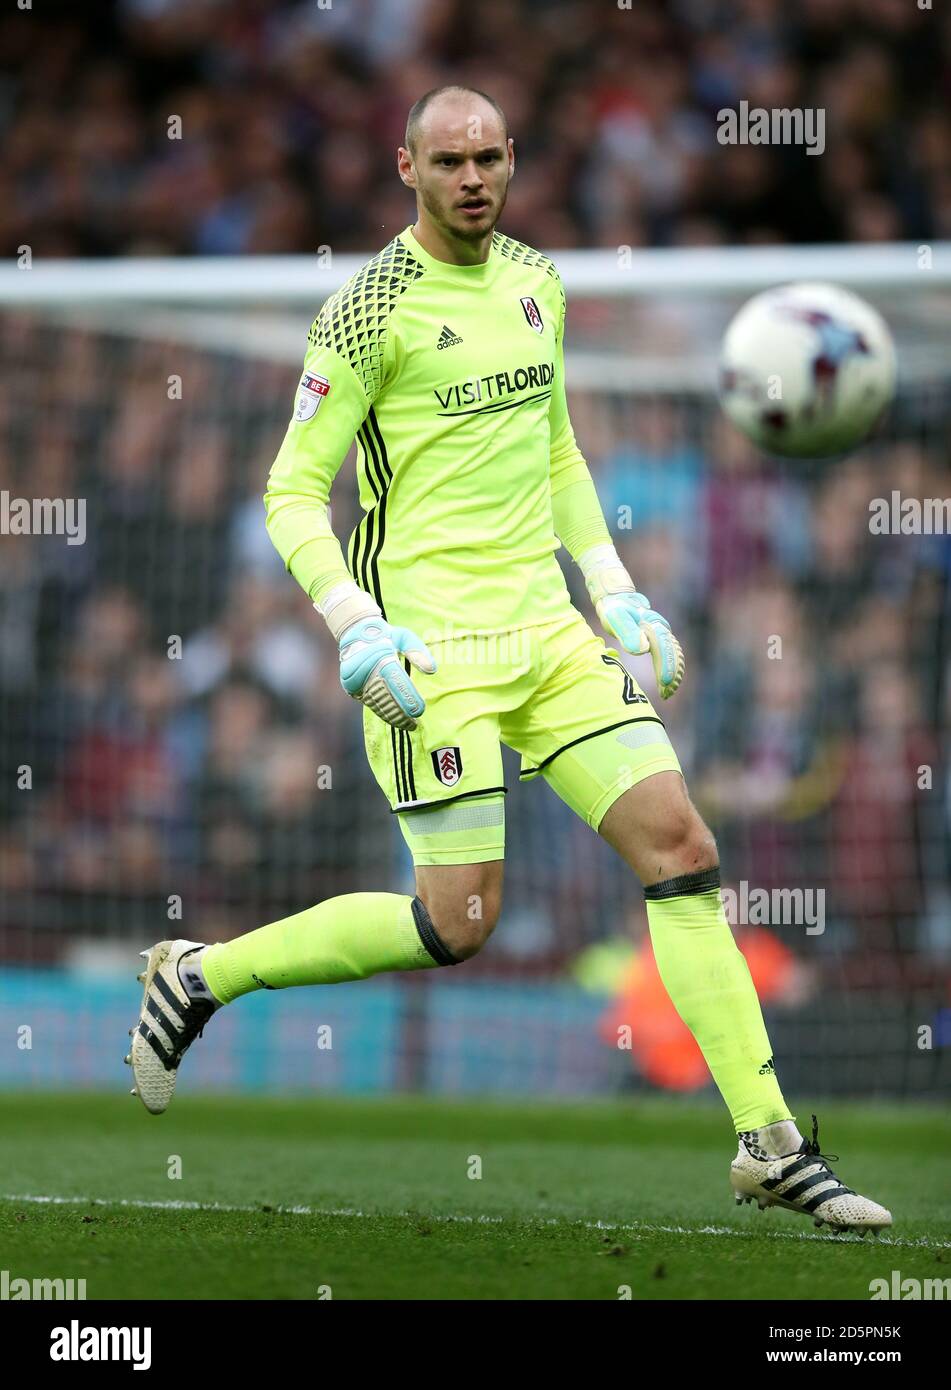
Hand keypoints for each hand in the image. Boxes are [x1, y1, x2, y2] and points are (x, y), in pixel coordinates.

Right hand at [338, 614, 435, 730]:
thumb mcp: (404, 636)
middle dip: (400, 713)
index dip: (407, 697)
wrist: (354, 633)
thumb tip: (432, 670)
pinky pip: (369, 702)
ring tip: (407, 725)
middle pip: (385, 697)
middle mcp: (365, 669)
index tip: (419, 711)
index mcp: (380, 655)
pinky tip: (393, 719)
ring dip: (391, 716)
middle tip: (414, 724)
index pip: (396, 681)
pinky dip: (381, 712)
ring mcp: (355, 679)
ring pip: (376, 703)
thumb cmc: (385, 635)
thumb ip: (418, 652)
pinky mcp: (351, 687)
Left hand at [580, 545, 684, 699]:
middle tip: (666, 693)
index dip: (666, 666)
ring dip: (674, 673)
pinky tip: (668, 682)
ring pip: (674, 654)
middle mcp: (661, 628)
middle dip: (672, 674)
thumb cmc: (614, 609)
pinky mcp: (659, 637)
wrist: (616, 597)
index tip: (665, 683)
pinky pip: (671, 653)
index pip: (663, 648)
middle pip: (673, 653)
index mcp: (652, 625)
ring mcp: (662, 632)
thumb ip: (628, 633)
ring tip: (668, 692)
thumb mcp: (616, 619)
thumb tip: (642, 649)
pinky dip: (672, 667)